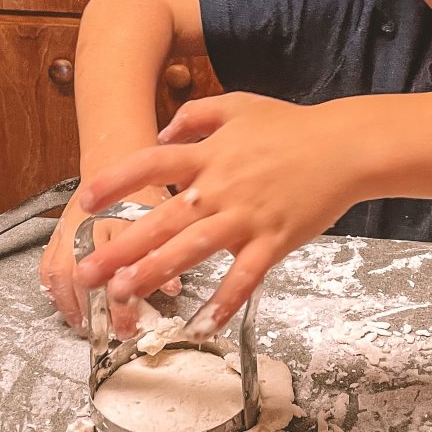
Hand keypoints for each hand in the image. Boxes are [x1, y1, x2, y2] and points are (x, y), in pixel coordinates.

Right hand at [40, 185, 177, 333]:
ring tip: (84, 326)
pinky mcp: (57, 232)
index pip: (118, 271)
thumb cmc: (142, 192)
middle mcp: (91, 227)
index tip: (130, 327)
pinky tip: (65, 305)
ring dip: (70, 306)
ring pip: (60, 274)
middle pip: (85, 277)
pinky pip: (47, 265)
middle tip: (109, 333)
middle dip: (95, 312)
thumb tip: (173, 286)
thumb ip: (165, 251)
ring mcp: (70, 230)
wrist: (113, 162)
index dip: (123, 305)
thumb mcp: (163, 217)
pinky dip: (54, 290)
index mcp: (121, 222)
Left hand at [74, 94, 362, 338]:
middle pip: (162, 219)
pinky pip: (245, 278)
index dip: (116, 181)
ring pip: (193, 249)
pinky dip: (224, 304)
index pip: (151, 163)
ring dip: (156, 273)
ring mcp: (247, 217)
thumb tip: (161, 131)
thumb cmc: (292, 127)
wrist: (345, 147)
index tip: (86, 199)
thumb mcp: (238, 104)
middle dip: (121, 247)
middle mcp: (221, 187)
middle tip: (87, 272)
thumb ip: (195, 115)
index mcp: (209, 153)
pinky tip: (202, 327)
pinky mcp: (274, 241)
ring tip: (124, 293)